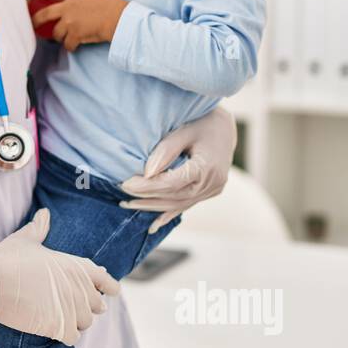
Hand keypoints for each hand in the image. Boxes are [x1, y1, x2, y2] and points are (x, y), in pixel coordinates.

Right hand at [0, 209, 119, 345]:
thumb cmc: (7, 259)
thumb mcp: (25, 239)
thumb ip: (39, 228)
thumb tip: (44, 213)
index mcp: (77, 266)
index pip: (108, 283)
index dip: (107, 289)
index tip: (102, 293)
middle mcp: (79, 287)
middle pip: (98, 306)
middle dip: (86, 307)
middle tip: (68, 304)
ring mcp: (71, 308)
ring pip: (86, 323)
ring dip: (75, 322)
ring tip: (58, 316)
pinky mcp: (59, 326)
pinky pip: (73, 337)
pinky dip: (64, 335)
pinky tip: (51, 327)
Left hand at [30, 0, 128, 51]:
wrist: (118, 18)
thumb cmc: (114, 4)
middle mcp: (68, 7)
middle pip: (45, 13)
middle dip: (37, 19)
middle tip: (34, 24)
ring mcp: (70, 21)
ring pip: (56, 32)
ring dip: (59, 37)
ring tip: (63, 39)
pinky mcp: (75, 34)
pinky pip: (67, 44)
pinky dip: (70, 47)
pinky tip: (74, 47)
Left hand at [119, 106, 236, 230]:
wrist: (225, 127)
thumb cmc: (203, 122)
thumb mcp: (183, 131)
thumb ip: (166, 151)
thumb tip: (147, 173)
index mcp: (206, 167)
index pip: (170, 184)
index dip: (146, 186)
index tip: (125, 183)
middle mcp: (212, 183)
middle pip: (172, 197)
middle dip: (145, 197)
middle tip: (121, 194)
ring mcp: (212, 190)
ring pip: (177, 204)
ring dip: (152, 207)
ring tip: (127, 205)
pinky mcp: (209, 192)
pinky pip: (186, 206)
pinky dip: (168, 214)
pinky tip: (153, 225)